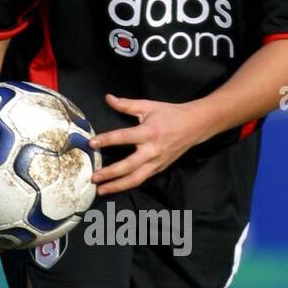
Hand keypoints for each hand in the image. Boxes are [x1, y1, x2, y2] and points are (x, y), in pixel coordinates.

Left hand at [88, 94, 208, 194]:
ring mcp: (157, 162)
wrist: (196, 125)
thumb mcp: (148, 106)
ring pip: (136, 179)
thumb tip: (108, 98)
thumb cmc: (170, 114)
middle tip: (93, 177)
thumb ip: (126, 105)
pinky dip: (128, 184)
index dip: (106, 140)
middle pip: (129, 166)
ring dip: (117, 186)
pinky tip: (115, 187)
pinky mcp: (160, 168)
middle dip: (110, 173)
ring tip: (101, 190)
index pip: (123, 137)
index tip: (92, 144)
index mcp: (148, 132)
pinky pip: (142, 179)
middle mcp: (152, 150)